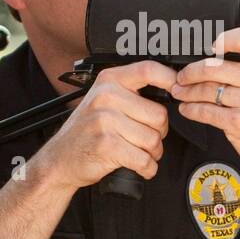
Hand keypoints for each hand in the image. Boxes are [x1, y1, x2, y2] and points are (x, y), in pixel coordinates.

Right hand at [37, 60, 174, 189]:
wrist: (60, 158)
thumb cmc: (86, 131)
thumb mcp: (103, 100)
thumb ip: (131, 92)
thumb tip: (173, 88)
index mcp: (109, 81)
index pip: (148, 70)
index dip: (170, 80)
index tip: (179, 91)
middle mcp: (107, 96)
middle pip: (158, 115)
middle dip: (159, 133)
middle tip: (146, 139)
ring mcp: (105, 120)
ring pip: (153, 139)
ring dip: (152, 153)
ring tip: (139, 152)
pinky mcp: (107, 144)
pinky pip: (143, 159)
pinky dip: (147, 168)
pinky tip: (140, 166)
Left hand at [170, 27, 239, 179]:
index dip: (222, 40)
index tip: (210, 47)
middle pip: (216, 67)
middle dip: (192, 71)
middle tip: (183, 75)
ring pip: (208, 90)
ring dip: (188, 91)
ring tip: (180, 90)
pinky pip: (208, 112)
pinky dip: (192, 109)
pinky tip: (187, 107)